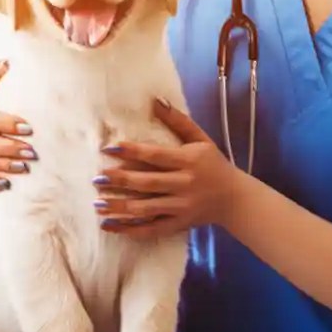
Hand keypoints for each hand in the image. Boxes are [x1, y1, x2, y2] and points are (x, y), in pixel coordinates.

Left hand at [94, 97, 244, 238]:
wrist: (234, 198)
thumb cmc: (214, 164)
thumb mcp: (201, 139)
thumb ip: (179, 121)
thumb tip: (156, 101)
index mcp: (189, 161)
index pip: (156, 156)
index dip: (132, 151)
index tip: (109, 149)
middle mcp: (184, 184)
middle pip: (147, 183)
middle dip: (120, 181)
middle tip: (97, 178)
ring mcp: (181, 207)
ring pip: (146, 209)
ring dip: (120, 207)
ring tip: (98, 204)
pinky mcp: (179, 224)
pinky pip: (152, 229)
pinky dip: (131, 230)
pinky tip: (110, 226)